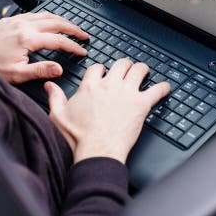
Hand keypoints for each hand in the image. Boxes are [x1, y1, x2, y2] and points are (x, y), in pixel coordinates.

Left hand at [0, 12, 88, 83]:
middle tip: (83, 35)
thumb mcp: (17, 74)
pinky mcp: (10, 20)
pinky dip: (46, 17)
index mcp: (27, 38)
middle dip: (73, 28)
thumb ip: (40, 70)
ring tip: (71, 27)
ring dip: (61, 20)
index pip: (58, 40)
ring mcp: (16, 20)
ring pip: (45, 14)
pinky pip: (33, 14)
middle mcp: (23, 25)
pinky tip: (49, 22)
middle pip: (56, 22)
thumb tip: (59, 69)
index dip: (73, 46)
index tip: (82, 50)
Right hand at [44, 59, 170, 163]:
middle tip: (128, 70)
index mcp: (90, 87)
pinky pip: (157, 90)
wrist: (96, 152)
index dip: (102, 70)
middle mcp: (109, 85)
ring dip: (143, 70)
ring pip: (139, 70)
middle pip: (121, 64)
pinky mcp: (141, 104)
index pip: (98, 68)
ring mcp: (126, 93)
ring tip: (145, 72)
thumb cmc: (78, 139)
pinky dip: (163, 88)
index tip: (104, 73)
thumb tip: (49, 86)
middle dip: (125, 66)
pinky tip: (165, 88)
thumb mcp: (58, 116)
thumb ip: (55, 98)